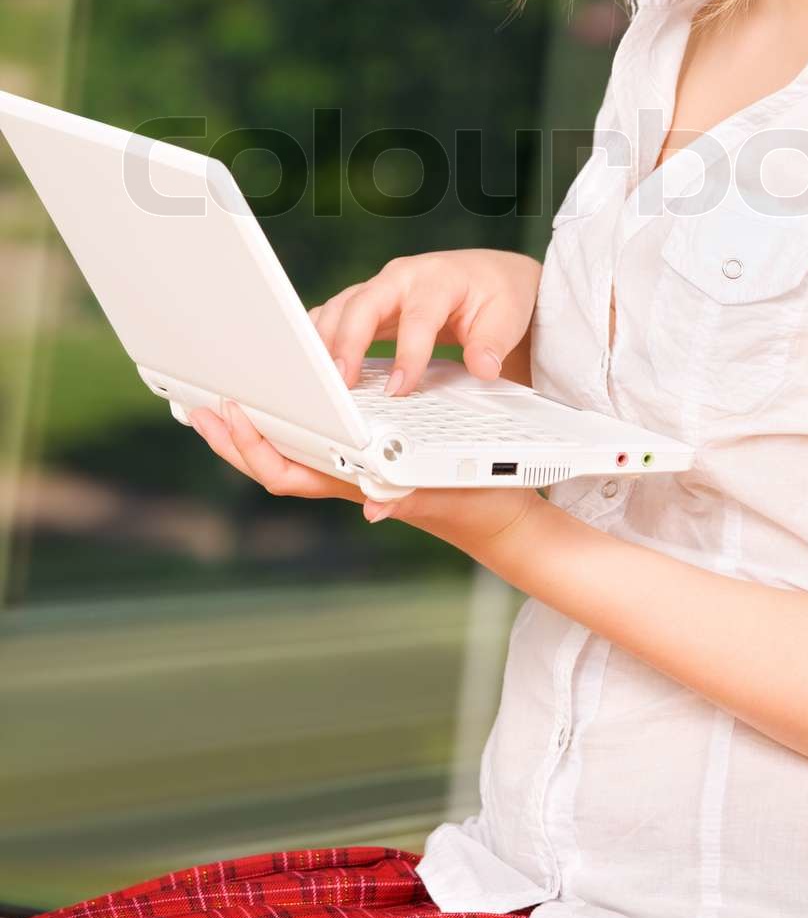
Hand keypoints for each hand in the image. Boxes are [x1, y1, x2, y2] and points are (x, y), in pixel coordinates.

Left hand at [188, 397, 544, 556]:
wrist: (501, 514)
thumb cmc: (479, 500)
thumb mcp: (450, 490)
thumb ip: (410, 494)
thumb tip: (374, 505)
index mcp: (356, 482)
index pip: (286, 472)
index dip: (252, 446)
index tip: (232, 411)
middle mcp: (344, 479)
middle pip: (271, 463)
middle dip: (230, 439)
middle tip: (197, 406)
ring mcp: (350, 470)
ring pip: (285, 454)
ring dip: (248, 431)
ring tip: (218, 403)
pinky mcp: (363, 458)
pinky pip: (310, 442)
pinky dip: (283, 424)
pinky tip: (277, 403)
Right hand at [307, 248, 542, 394]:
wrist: (489, 276)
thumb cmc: (497, 294)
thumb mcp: (507, 315)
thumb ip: (493, 342)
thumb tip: (482, 367)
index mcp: (438, 277)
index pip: (418, 317)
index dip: (407, 354)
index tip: (400, 388)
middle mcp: (402, 276)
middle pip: (364, 303)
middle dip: (348, 343)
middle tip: (342, 383)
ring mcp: (380, 286)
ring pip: (341, 306)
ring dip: (325, 341)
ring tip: (318, 381)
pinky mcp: (368, 300)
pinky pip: (334, 312)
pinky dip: (319, 335)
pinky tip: (310, 364)